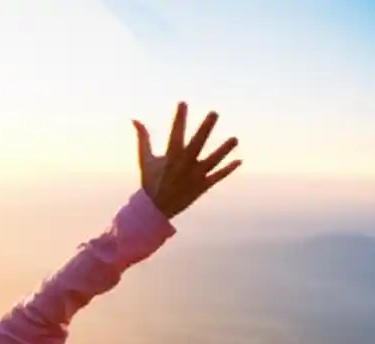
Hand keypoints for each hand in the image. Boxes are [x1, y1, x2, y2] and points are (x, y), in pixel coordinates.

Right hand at [133, 102, 240, 218]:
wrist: (156, 210)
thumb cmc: (151, 181)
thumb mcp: (145, 159)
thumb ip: (143, 138)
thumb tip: (135, 120)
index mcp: (171, 157)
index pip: (175, 133)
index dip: (179, 118)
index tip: (183, 103)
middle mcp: (184, 165)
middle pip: (197, 143)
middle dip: (205, 128)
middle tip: (214, 113)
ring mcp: (195, 176)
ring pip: (212, 161)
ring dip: (224, 150)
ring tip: (235, 139)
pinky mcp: (202, 187)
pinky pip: (217, 177)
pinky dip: (228, 170)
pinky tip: (238, 161)